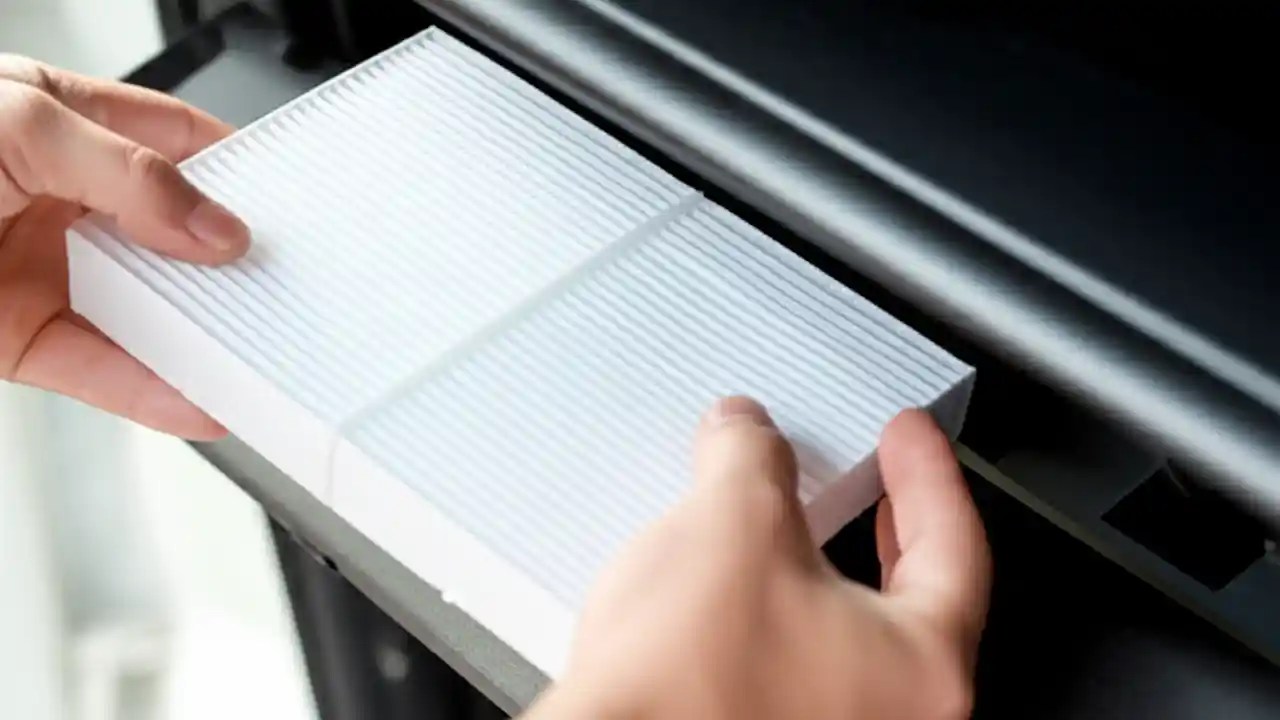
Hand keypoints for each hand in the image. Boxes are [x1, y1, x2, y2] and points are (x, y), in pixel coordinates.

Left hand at [0, 56, 248, 438]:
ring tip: (259, 355)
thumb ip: (129, 176)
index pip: (178, 143)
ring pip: (144, 311)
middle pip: (174, 235)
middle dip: (231, 263)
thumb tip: (215, 228)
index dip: (240, 171)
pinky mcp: (21, 339)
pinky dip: (153, 392)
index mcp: (64, 122)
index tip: (294, 205)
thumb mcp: (19, 125)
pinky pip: (102, 371)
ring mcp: (45, 270)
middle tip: (286, 285)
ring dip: (202, 337)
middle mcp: (62, 198)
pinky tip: (199, 399)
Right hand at [529, 398, 991, 719]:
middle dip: (884, 520)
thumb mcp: (733, 522)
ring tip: (777, 516)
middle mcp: (890, 718)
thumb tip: (746, 435)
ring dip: (813, 563)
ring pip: (840, 630)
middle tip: (875, 476)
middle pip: (908, 596)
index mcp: (921, 670)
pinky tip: (721, 584)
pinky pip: (788, 662)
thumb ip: (754, 457)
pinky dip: (770, 610)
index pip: (955, 549)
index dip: (929, 473)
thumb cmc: (683, 690)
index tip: (911, 437)